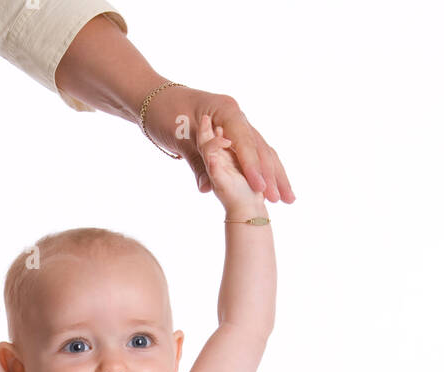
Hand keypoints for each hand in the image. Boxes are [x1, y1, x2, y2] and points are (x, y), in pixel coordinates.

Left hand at [143, 85, 293, 202]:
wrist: (155, 101)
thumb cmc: (165, 114)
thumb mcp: (179, 136)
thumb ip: (197, 161)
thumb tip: (206, 189)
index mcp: (225, 110)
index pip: (244, 142)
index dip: (253, 166)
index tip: (260, 188)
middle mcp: (236, 116)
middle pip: (260, 147)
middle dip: (273, 174)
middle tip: (283, 199)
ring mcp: (237, 125)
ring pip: (263, 152)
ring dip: (275, 176)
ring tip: (288, 199)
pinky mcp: (234, 136)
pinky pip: (254, 155)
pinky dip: (265, 172)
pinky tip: (275, 188)